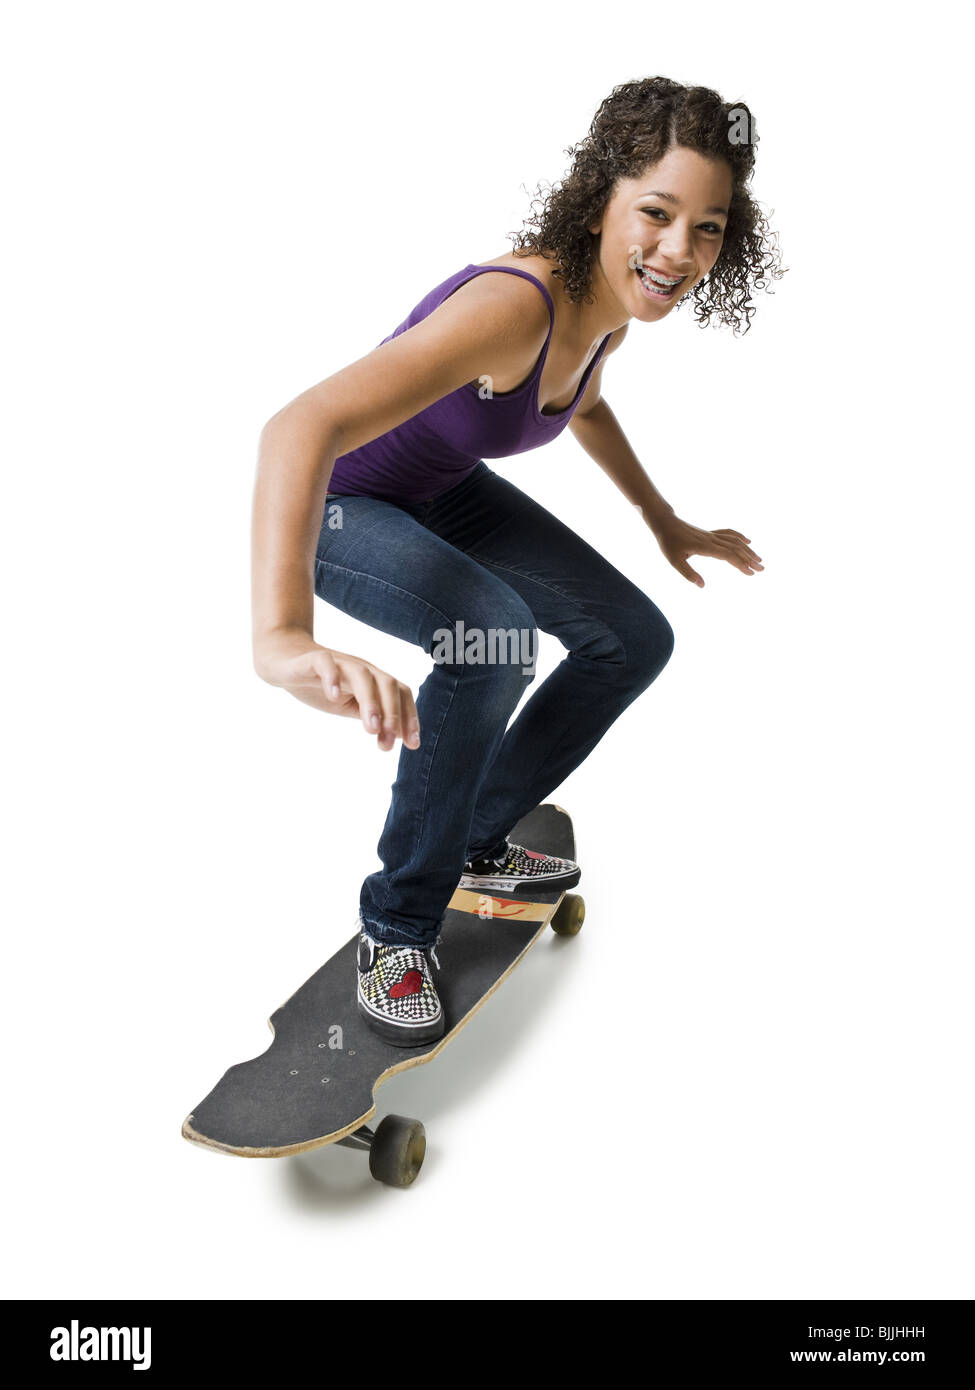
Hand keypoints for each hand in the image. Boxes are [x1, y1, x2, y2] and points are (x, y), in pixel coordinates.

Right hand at [255, 633, 419, 751]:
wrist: (285, 661)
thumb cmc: (324, 685)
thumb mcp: (352, 706)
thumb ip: (375, 717)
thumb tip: (400, 737)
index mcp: (374, 680)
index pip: (401, 693)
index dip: (409, 717)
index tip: (412, 745)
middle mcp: (361, 669)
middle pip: (387, 684)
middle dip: (392, 714)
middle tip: (388, 743)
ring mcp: (339, 662)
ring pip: (362, 675)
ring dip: (371, 701)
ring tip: (371, 728)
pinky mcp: (312, 659)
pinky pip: (325, 663)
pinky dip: (332, 677)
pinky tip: (334, 696)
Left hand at [653, 515, 763, 587]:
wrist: (665, 523)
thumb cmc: (668, 543)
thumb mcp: (674, 561)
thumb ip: (688, 573)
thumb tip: (702, 585)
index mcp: (705, 547)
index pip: (728, 555)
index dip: (741, 564)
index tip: (751, 573)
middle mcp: (711, 540)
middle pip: (736, 548)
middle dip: (750, 559)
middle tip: (762, 569)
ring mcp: (712, 535)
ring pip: (734, 541)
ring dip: (748, 550)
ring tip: (759, 559)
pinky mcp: (709, 533)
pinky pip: (728, 533)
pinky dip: (739, 536)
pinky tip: (747, 541)